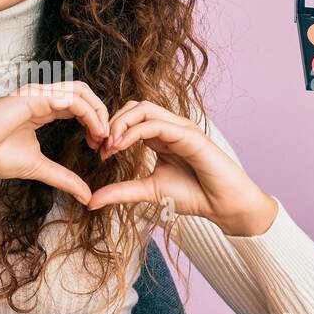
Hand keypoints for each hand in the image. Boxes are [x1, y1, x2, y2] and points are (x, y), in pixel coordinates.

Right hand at [0, 81, 110, 204]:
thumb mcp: (39, 168)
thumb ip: (63, 178)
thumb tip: (86, 196)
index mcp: (44, 110)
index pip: (80, 107)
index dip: (96, 123)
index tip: (101, 146)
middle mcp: (43, 99)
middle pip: (85, 94)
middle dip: (102, 114)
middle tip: (108, 140)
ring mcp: (38, 95)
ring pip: (81, 91)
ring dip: (98, 112)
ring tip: (103, 135)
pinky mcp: (33, 97)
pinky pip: (69, 98)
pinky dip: (88, 112)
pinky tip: (93, 131)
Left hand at [87, 101, 278, 236]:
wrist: (223, 206)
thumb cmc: (193, 196)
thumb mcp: (148, 192)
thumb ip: (121, 192)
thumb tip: (91, 200)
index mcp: (161, 136)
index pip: (130, 117)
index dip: (109, 129)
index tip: (95, 151)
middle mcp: (170, 127)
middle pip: (133, 107)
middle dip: (111, 122)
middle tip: (97, 145)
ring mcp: (180, 128)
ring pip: (143, 109)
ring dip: (120, 123)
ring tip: (108, 145)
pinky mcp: (189, 135)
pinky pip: (156, 124)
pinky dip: (133, 132)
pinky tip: (120, 147)